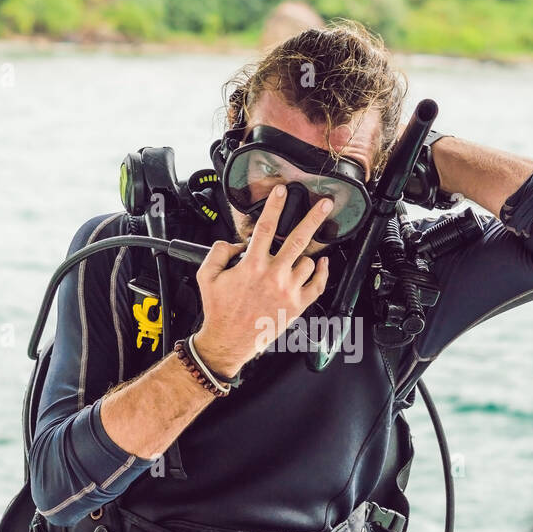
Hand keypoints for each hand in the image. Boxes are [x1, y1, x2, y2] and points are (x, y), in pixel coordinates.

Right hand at [192, 184, 331, 376]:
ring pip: (306, 261)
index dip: (274, 205)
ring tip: (294, 258)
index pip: (265, 227)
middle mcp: (273, 275)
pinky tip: (321, 264)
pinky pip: (318, 285)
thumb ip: (219, 252)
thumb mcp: (207, 276)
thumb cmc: (219, 310)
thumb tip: (234, 242)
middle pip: (298, 238)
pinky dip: (322, 272)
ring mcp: (288, 291)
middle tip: (325, 203)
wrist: (228, 341)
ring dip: (302, 256)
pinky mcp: (297, 306)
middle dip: (313, 217)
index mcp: (252, 265)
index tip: (282, 191)